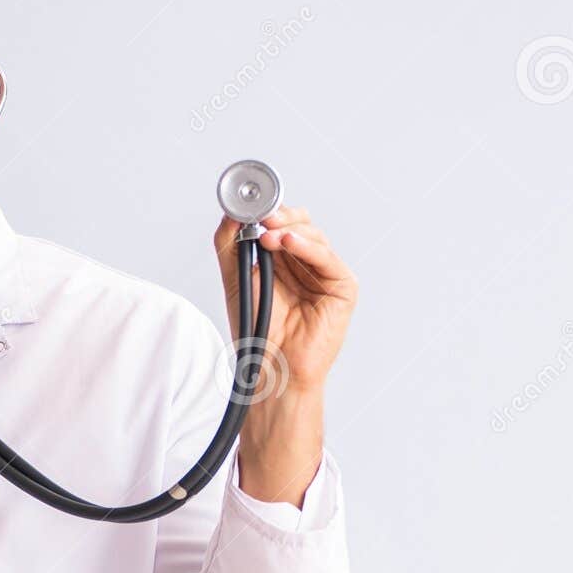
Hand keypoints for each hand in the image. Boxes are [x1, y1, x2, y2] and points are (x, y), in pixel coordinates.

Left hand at [212, 204, 357, 505]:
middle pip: (302, 223)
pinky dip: (308, 246)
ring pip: (315, 236)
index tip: (249, 205)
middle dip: (280, 216)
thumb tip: (231, 211)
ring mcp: (326, 276)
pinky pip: (327, 258)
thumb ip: (230, 243)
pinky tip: (288, 241)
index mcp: (285, 260)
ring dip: (290, 230)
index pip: (283, 222)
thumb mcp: (235, 278)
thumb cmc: (255, 331)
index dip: (269, 211)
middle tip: (260, 217)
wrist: (269, 367)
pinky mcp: (342, 289)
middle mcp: (307, 265)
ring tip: (268, 235)